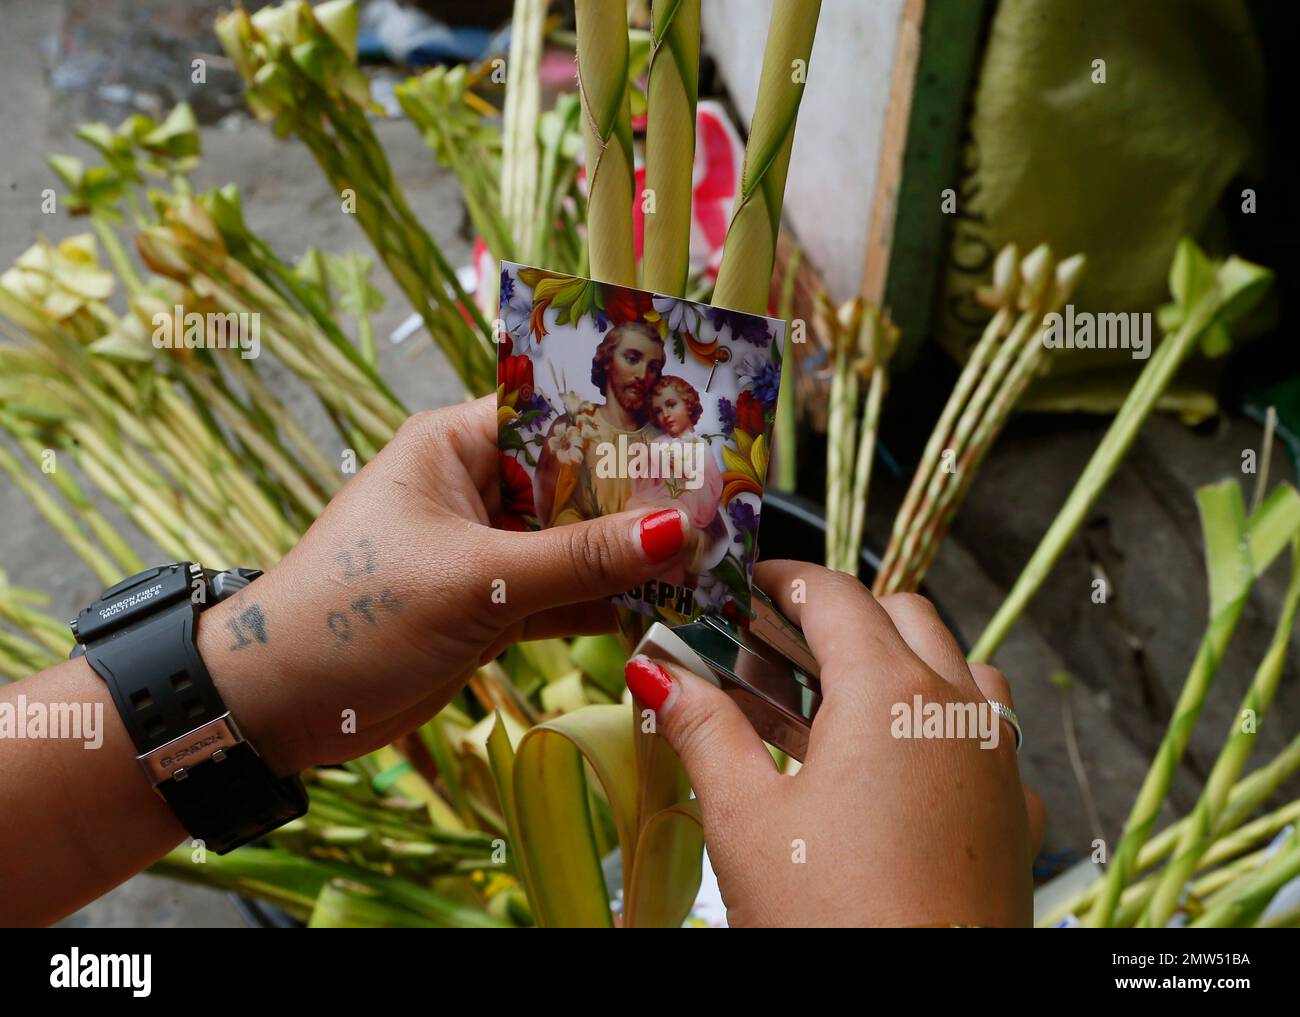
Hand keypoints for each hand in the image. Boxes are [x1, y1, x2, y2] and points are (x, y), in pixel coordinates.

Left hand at [198, 396, 694, 775]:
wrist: (277, 709)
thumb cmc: (354, 617)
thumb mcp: (475, 581)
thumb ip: (579, 560)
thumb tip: (679, 531)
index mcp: (454, 446)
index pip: (554, 415)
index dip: (624, 428)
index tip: (696, 442)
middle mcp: (472, 489)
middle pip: (575, 482)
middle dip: (641, 501)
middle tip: (720, 511)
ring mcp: (483, 551)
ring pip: (574, 544)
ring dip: (630, 559)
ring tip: (709, 563)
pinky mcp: (488, 606)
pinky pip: (562, 595)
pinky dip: (604, 606)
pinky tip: (662, 611)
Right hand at [624, 560, 1044, 926]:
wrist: (920, 1015)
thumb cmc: (830, 921)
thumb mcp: (744, 819)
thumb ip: (703, 730)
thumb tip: (658, 674)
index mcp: (889, 691)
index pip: (836, 593)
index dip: (785, 579)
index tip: (748, 587)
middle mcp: (956, 709)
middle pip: (905, 615)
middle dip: (841, 614)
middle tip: (780, 643)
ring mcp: (997, 761)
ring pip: (961, 667)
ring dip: (906, 660)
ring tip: (843, 700)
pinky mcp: (1016, 815)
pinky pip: (990, 738)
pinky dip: (947, 725)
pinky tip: (905, 770)